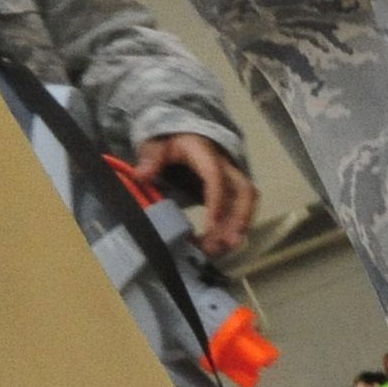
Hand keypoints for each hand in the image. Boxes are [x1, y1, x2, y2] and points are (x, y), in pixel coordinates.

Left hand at [139, 132, 258, 255]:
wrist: (184, 137)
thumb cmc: (171, 142)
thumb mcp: (157, 145)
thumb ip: (151, 158)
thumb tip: (141, 175)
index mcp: (205, 154)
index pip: (216, 178)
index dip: (216, 202)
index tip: (210, 227)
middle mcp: (225, 166)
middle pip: (245, 191)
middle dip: (240, 219)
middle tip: (227, 244)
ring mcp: (232, 179)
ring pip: (246, 203)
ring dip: (236, 228)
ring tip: (217, 249)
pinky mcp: (232, 191)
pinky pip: (240, 209)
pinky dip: (232, 227)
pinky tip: (216, 244)